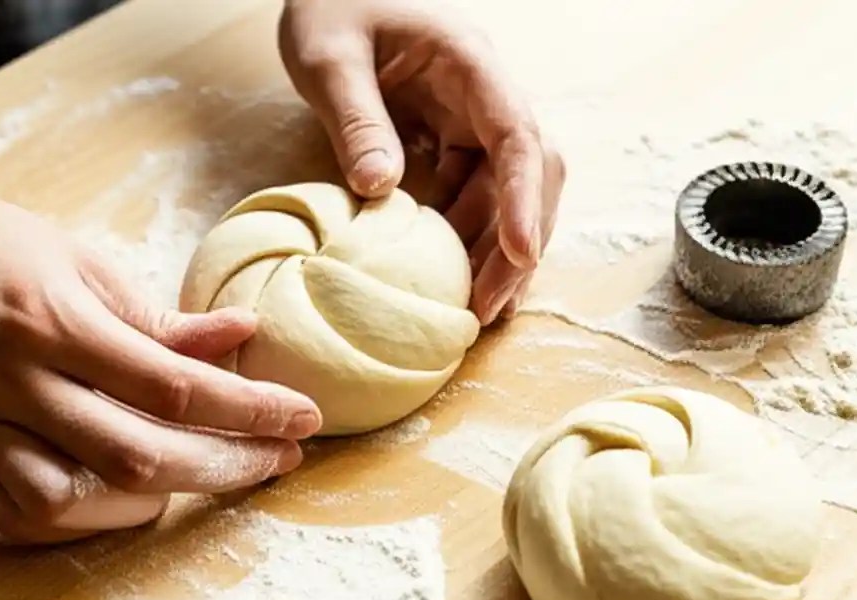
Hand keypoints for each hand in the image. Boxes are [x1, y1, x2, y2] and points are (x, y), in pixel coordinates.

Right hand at [0, 178, 321, 544]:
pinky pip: (18, 518)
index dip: (249, 410)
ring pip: (74, 501)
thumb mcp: (85, 259)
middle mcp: (11, 382)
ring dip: (153, 501)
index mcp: (53, 322)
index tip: (303, 418)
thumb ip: (163, 317)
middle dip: (224, 467)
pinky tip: (123, 499)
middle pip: (135, 456)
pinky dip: (81, 522)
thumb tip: (244, 340)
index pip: (174, 388)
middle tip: (278, 459)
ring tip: (200, 472)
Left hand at [279, 0, 565, 324]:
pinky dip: (467, 238)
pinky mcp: (451, 140)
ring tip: (473, 311)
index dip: (524, 197)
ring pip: (505, 192)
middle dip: (518, 243)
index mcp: (468, 62)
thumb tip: (381, 191)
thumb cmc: (330, 7)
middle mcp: (484, 94)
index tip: (520, 253)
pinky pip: (473, 194)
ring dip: (495, 251)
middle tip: (488, 308)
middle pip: (528, 173)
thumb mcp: (328, 58)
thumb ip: (356, 120)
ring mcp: (471, 118)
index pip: (516, 134)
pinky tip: (450, 280)